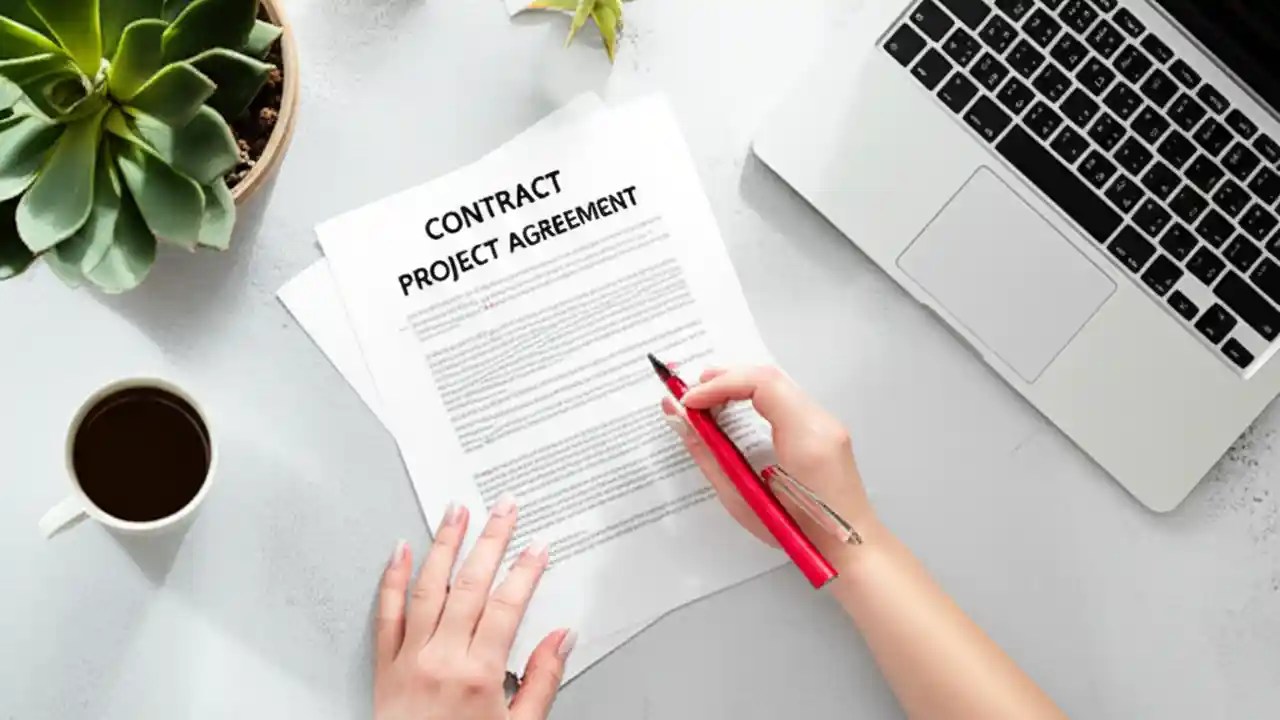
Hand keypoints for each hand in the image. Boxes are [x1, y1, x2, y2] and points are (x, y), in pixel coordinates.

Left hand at [374, 498, 575, 719]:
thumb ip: (541, 680)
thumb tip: (561, 638)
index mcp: (477, 674)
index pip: (506, 607)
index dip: (525, 572)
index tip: (537, 547)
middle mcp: (440, 659)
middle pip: (469, 585)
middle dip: (490, 540)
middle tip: (504, 507)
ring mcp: (408, 659)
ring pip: (427, 588)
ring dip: (444, 544)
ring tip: (456, 512)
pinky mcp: (384, 667)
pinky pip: (386, 613)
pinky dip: (393, 579)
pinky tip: (402, 550)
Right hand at [661, 366, 874, 551]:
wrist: (849, 547)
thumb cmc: (799, 533)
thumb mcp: (742, 498)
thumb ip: (708, 453)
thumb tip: (680, 420)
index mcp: (806, 439)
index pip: (762, 385)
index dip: (721, 385)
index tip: (691, 401)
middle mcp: (822, 423)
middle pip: (770, 378)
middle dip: (726, 378)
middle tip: (692, 391)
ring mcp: (827, 424)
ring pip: (779, 384)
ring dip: (740, 385)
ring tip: (708, 397)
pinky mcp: (824, 429)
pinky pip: (787, 399)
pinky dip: (756, 397)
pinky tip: (736, 408)